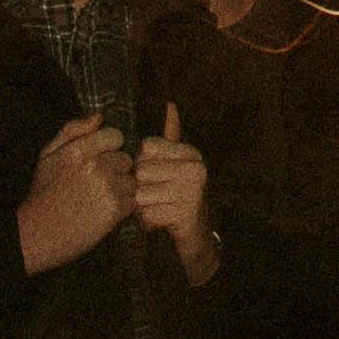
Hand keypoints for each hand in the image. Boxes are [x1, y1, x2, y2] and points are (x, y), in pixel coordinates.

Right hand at [15, 118, 136, 275]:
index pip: (115, 136)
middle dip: (116, 170)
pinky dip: (123, 207)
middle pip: (125, 159)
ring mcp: (107, 188)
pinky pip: (133, 201)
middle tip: (98, 185)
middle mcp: (95, 166)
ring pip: (131, 180)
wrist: (37, 235)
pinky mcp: (115, 210)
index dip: (109, 148)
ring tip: (101, 199)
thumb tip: (99, 117)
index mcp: (78, 150)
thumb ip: (72, 131)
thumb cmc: (43, 194)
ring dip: (122, 189)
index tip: (99, 161)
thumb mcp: (48, 156)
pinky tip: (105, 212)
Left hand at [129, 102, 216, 279]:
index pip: (147, 147)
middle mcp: (196, 169)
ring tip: (155, 208)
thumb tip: (170, 104)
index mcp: (191, 153)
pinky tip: (158, 222)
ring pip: (141, 194)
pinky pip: (147, 215)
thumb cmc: (180, 195)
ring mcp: (193, 193)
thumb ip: (171, 136)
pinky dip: (147, 222)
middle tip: (152, 196)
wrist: (199, 235)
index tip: (153, 174)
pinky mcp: (185, 216)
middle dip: (139, 187)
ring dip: (141, 206)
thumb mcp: (178, 163)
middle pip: (141, 171)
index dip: (142, 163)